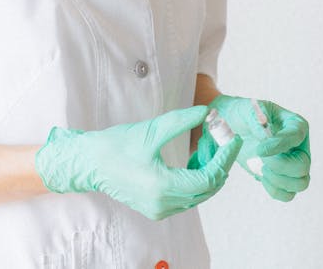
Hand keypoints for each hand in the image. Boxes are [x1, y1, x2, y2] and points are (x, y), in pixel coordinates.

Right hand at [36, 106, 241, 219]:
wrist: (90, 164)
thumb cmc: (116, 146)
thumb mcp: (151, 130)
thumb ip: (181, 121)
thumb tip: (206, 112)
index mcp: (162, 187)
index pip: (208, 178)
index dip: (224, 159)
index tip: (232, 139)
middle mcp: (163, 204)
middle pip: (207, 189)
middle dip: (220, 164)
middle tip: (224, 140)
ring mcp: (160, 209)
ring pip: (199, 194)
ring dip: (209, 172)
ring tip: (211, 147)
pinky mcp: (156, 208)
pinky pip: (186, 197)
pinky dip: (196, 180)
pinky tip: (196, 160)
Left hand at [190, 95, 310, 201]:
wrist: (232, 126)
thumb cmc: (243, 114)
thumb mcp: (248, 109)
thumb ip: (257, 120)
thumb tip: (265, 138)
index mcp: (295, 125)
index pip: (296, 136)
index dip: (280, 145)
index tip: (260, 150)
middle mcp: (299, 146)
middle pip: (303, 166)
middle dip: (280, 166)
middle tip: (262, 159)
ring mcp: (292, 164)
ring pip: (300, 183)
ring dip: (279, 181)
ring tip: (262, 169)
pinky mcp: (282, 178)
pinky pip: (287, 194)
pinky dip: (275, 190)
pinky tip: (261, 176)